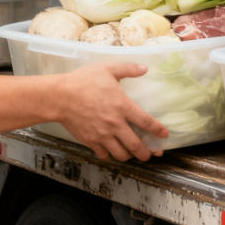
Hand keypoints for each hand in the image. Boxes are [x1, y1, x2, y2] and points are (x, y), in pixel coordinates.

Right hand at [53, 62, 168, 160]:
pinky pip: (104, 155)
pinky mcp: (91, 141)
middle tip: (151, 154)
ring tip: (132, 154)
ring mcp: (103, 135)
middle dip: (147, 153)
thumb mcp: (106, 69)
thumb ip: (127, 69)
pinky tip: (110, 150)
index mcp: (122, 106)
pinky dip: (109, 155)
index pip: (147, 122)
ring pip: (122, 154)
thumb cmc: (83, 81)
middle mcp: (115, 124)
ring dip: (129, 156)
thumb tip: (144, 68)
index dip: (158, 131)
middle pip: (137, 146)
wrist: (59, 96)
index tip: (164, 135)